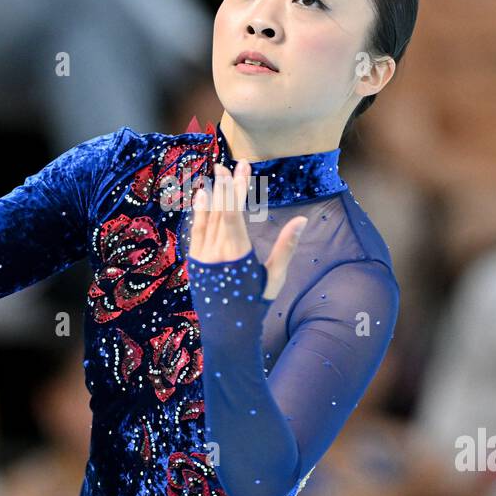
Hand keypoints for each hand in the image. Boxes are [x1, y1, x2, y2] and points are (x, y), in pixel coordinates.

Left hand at [188, 161, 306, 300]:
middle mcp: (216, 252)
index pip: (234, 212)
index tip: (242, 167)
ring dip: (212, 195)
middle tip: (229, 163)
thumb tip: (302, 221)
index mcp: (238, 254)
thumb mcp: (274, 277)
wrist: (228, 331)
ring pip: (206, 218)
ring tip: (216, 175)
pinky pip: (196, 231)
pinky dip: (199, 213)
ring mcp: (201, 257)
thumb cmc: (255, 304)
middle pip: (220, 210)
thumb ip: (286, 246)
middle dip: (226, 185)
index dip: (237, 187)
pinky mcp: (193, 262)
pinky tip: (201, 197)